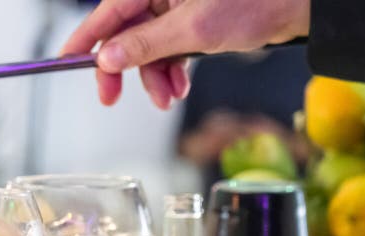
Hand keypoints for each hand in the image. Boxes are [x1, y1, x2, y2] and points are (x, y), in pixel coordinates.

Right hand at [62, 0, 309, 108]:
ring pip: (149, 46)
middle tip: (112, 97)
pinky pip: (171, 48)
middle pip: (125, 31)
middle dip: (124, 68)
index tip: (65, 61)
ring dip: (154, 76)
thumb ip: (145, 45)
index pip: (108, 12)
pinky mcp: (195, 19)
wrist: (299, 5)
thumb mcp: (193, 30)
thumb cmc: (255, 3)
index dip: (85, 39)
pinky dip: (172, 70)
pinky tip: (179, 88)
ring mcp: (179, 5)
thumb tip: (108, 58)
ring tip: (167, 98)